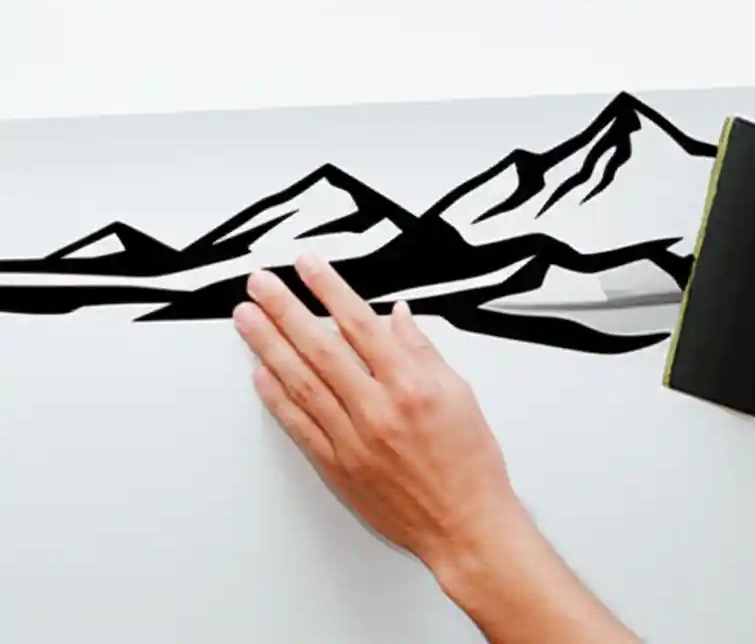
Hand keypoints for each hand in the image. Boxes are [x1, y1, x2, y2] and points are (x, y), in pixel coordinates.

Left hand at [232, 255, 522, 589]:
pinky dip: (277, 397)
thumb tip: (398, 318)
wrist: (464, 525)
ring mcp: (353, 440)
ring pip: (301, 383)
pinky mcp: (338, 467)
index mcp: (412, 386)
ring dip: (269, 346)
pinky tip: (260, 373)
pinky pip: (299, 425)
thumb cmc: (470, 464)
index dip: (330, 289)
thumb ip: (424, 353)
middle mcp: (378, 410)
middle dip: (285, 309)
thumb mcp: (460, 395)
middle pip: (320, 348)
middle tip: (259, 284)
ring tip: (247, 319)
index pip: (360, 324)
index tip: (308, 265)